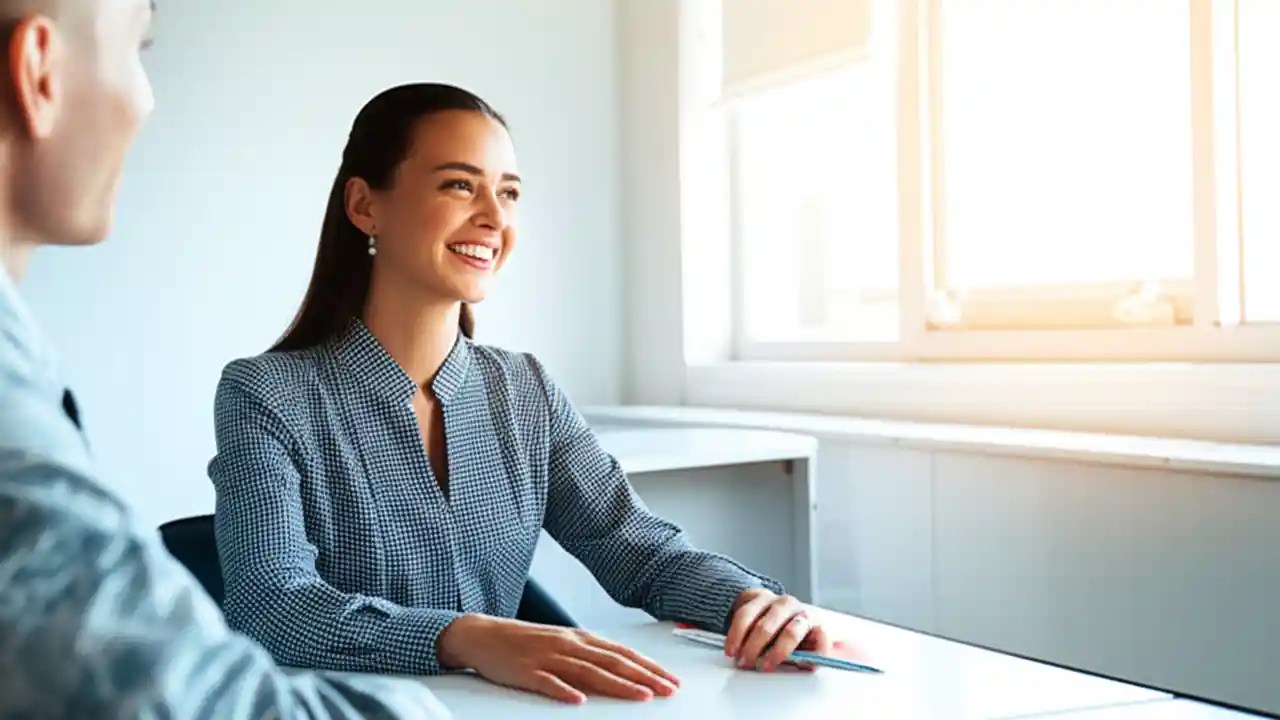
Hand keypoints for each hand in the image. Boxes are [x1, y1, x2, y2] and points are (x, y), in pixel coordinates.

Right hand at [437, 615, 680, 704]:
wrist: (484, 635)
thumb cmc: (526, 642)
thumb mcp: (562, 644)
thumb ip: (590, 657)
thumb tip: (621, 671)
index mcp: (580, 638)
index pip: (622, 653)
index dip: (649, 667)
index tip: (671, 679)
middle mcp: (569, 644)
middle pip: (612, 662)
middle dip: (644, 677)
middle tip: (668, 690)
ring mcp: (548, 657)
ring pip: (589, 671)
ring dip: (617, 685)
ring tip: (640, 697)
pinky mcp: (527, 671)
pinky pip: (548, 683)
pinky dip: (564, 691)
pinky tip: (579, 701)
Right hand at [724, 588, 832, 671]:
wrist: (799, 617)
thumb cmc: (805, 638)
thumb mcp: (814, 650)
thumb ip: (810, 658)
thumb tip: (804, 664)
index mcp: (808, 617)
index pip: (792, 633)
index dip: (778, 651)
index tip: (765, 666)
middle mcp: (789, 604)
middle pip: (766, 626)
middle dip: (753, 647)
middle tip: (746, 663)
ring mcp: (771, 597)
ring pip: (748, 614)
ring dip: (738, 637)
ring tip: (733, 654)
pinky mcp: (755, 595)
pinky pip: (740, 608)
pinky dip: (733, 627)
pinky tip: (731, 643)